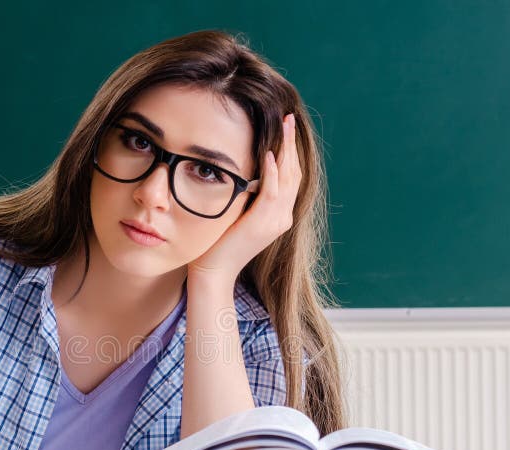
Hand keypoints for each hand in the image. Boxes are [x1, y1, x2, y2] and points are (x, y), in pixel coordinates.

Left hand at [187, 113, 301, 282]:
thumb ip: (245, 195)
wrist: (214, 271)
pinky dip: (273, 172)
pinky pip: (272, 192)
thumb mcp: (236, 213)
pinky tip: (270, 154)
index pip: (291, 177)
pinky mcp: (262, 224)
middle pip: (295, 173)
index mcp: (278, 215)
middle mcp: (282, 217)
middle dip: (292, 144)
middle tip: (289, 117)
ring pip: (288, 178)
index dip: (291, 151)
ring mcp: (275, 221)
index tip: (286, 127)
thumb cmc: (217, 243)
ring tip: (284, 125)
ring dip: (286, 149)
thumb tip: (243, 172)